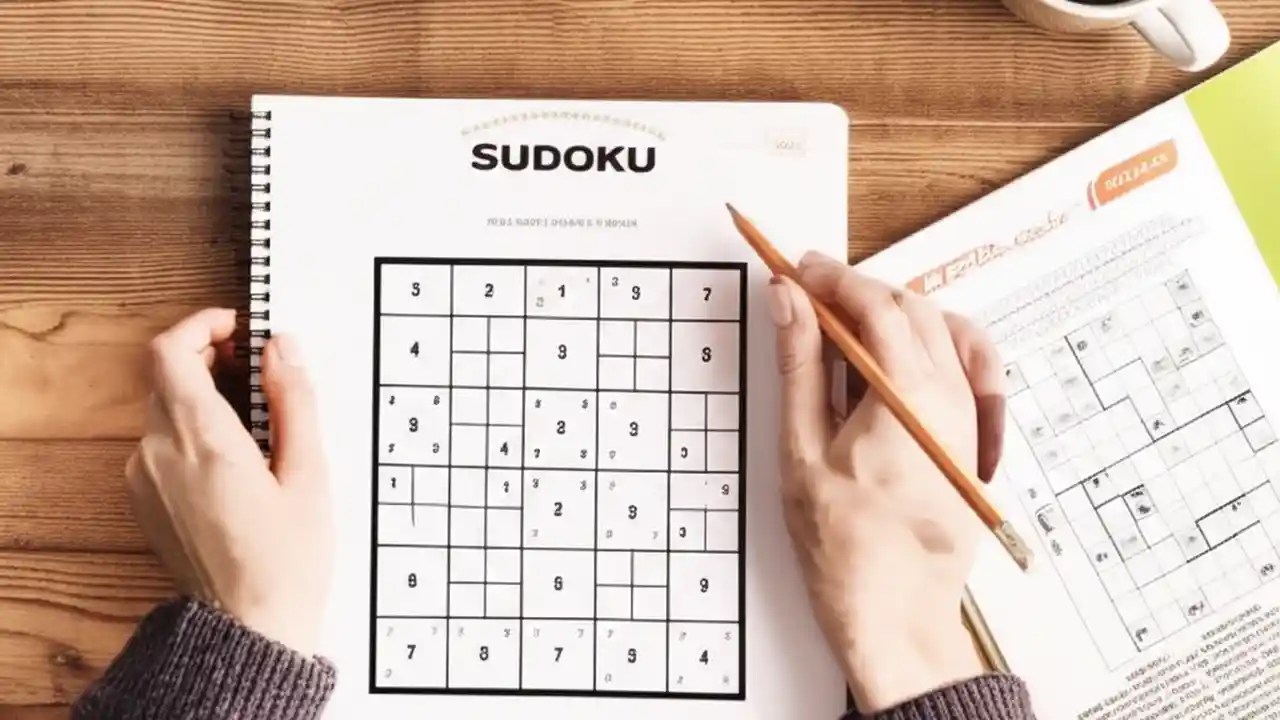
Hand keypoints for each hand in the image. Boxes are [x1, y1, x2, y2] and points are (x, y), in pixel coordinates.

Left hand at [125, 308, 332, 656]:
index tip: (237, 328)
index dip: (201, 325)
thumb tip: (283, 348)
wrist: (247, 627)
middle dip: (209, 360)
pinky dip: (192, 432)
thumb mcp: (309, 474)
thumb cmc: (285, 560)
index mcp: (203, 441)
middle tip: (259, 372)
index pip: (170, 351)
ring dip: (203, 398)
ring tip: (257, 425)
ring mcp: (145, 478)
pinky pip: (161, 445)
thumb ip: (294, 401)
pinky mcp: (144, 499)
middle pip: (167, 376)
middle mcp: (160, 453)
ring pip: (164, 410)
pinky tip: (236, 460)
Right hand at [767, 252, 1005, 712]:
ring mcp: (968, 418)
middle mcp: (952, 400)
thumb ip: (798, 367)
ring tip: (842, 329)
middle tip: (808, 294)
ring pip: (939, 331)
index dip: (833, 279)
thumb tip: (789, 304)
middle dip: (857, 292)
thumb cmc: (847, 549)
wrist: (897, 616)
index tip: (798, 268)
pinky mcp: (969, 437)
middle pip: (910, 310)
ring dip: (891, 315)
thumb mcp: (802, 450)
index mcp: (910, 398)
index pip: (876, 307)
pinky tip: (891, 362)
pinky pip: (960, 367)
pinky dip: (927, 346)